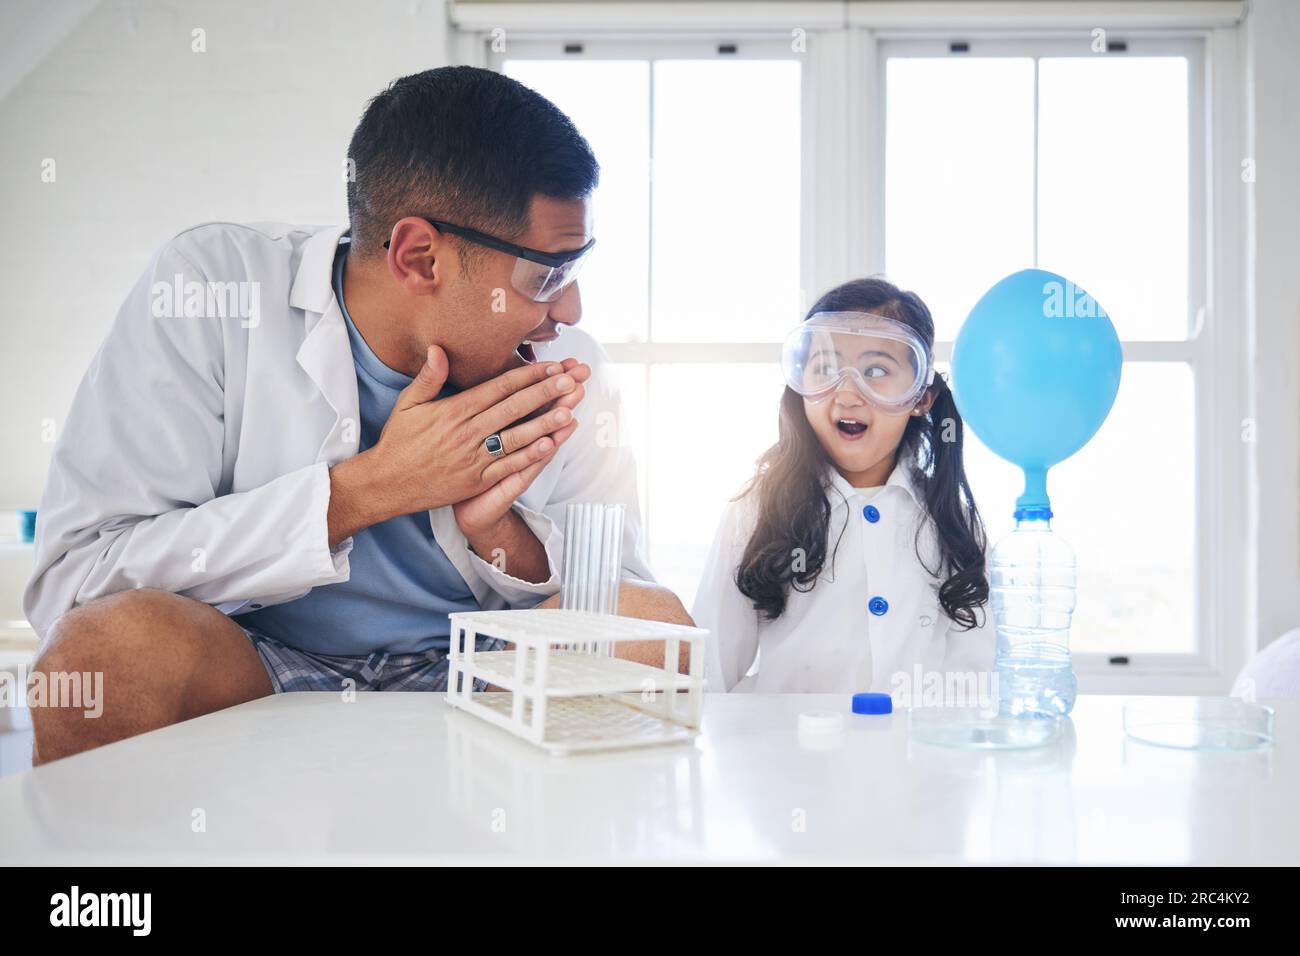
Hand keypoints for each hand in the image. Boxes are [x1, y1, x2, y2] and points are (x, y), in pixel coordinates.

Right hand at [327, 348, 588, 545]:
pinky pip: (507, 466)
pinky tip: (549, 445)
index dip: (528, 376)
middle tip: (572, 380)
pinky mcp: (476, 480)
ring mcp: (473, 457)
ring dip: (544, 423)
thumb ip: (428, 377)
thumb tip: (439, 348)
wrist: (387, 483)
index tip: (551, 367)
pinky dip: (529, 456)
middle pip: (513, 408)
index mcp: (454, 410)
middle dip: (545, 393)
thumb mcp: (408, 404)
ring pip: (516, 436)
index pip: (498, 388)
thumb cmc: (399, 441)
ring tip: (569, 410)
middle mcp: (467, 432)